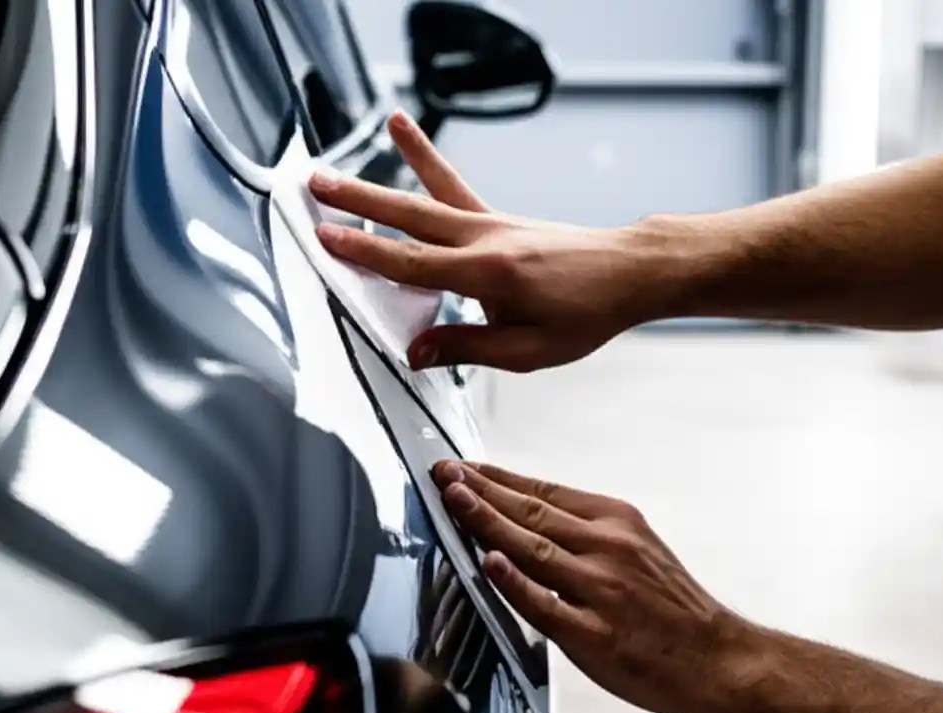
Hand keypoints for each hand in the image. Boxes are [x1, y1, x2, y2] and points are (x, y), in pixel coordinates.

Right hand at [309, 111, 689, 371]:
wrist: (627, 272)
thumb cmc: (585, 313)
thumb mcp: (529, 351)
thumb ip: (468, 349)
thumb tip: (415, 351)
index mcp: (489, 275)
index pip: (414, 264)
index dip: (366, 253)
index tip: (327, 238)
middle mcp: (485, 239)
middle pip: (409, 218)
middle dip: (358, 202)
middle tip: (315, 187)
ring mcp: (489, 222)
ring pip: (423, 197)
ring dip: (375, 181)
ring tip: (338, 164)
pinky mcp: (495, 217)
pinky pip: (451, 186)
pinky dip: (423, 159)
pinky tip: (400, 130)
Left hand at [431, 461, 766, 712]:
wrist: (719, 658)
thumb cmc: (673, 606)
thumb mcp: (637, 546)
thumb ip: (583, 531)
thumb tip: (524, 515)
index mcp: (616, 522)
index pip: (544, 492)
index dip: (498, 477)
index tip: (464, 466)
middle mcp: (608, 547)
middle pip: (531, 512)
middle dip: (481, 489)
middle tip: (445, 472)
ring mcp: (601, 590)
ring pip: (532, 547)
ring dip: (486, 519)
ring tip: (455, 499)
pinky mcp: (595, 633)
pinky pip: (545, 604)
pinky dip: (515, 581)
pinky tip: (489, 562)